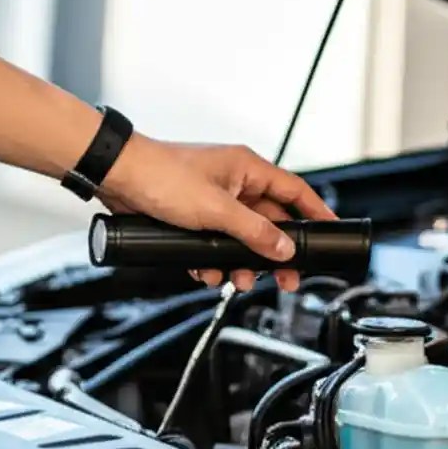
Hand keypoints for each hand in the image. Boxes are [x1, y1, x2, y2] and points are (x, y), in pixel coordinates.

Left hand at [98, 136, 336, 291]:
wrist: (116, 176)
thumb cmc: (162, 176)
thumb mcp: (217, 210)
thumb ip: (254, 232)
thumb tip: (285, 250)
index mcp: (247, 169)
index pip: (295, 191)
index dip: (316, 213)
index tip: (332, 232)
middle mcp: (234, 182)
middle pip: (270, 222)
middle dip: (275, 253)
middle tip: (286, 278)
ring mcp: (213, 199)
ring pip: (241, 237)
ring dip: (240, 261)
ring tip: (236, 279)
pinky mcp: (193, 215)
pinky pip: (216, 242)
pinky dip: (214, 259)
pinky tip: (206, 271)